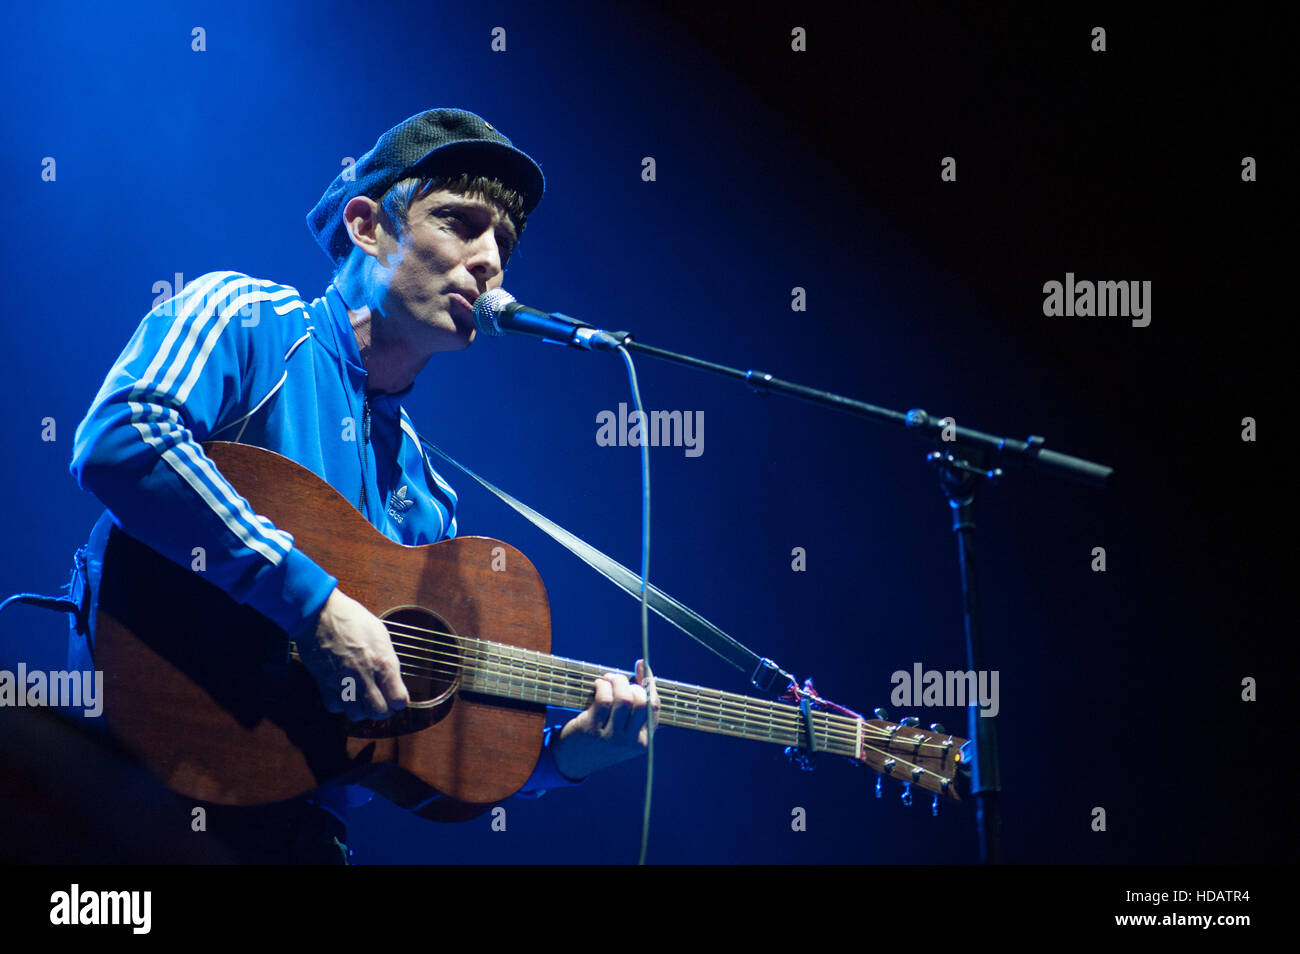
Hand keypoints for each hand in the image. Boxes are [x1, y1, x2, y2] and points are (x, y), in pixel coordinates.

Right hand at [297, 588, 408, 720]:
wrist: (320, 613)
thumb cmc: (352, 618)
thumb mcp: (381, 634)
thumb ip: (388, 660)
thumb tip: (392, 678)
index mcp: (384, 662)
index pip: (399, 700)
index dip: (399, 701)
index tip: (395, 697)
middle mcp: (365, 676)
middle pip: (378, 713)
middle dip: (382, 710)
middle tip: (380, 701)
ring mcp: (344, 682)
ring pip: (356, 715)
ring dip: (361, 709)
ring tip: (361, 698)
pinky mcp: (324, 683)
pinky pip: (335, 707)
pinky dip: (340, 704)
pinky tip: (343, 692)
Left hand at [552, 659, 659, 780]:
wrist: (571, 762)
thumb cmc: (600, 740)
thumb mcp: (623, 733)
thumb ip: (634, 712)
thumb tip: (642, 673)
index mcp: (643, 742)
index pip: (653, 707)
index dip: (650, 682)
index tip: (642, 665)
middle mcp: (630, 742)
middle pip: (641, 701)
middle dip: (630, 683)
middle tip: (617, 678)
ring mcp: (611, 738)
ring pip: (624, 699)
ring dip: (616, 682)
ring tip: (608, 679)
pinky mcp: (592, 730)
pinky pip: (604, 699)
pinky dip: (603, 686)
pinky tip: (598, 685)